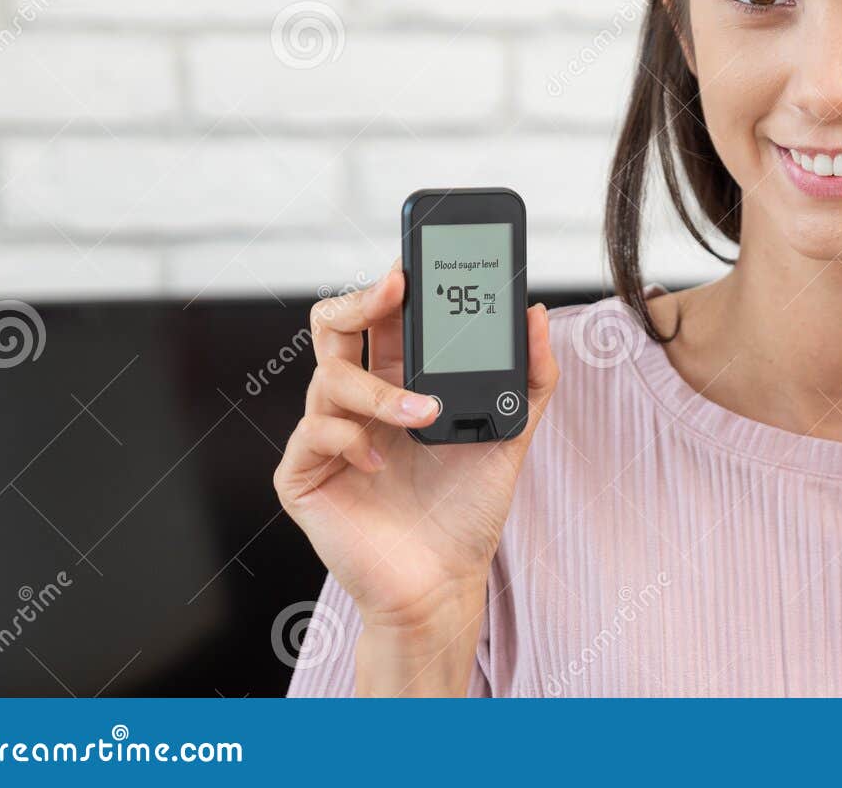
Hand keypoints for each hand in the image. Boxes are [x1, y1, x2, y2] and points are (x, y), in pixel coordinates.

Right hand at [274, 260, 559, 644]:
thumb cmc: (467, 508)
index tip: (415, 259)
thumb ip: (530, 376)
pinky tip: (382, 464)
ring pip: (327, 377)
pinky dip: (351, 439)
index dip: (391, 284)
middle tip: (396, 291)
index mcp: (398, 381)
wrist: (445, 582)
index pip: (382, 315)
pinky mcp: (305, 476)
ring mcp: (328, 436)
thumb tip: (535, 314)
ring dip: (379, 389)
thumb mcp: (511, 434)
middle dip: (360, 298)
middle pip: (334, 325)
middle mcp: (358, 401)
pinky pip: (313, 434)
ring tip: (423, 415)